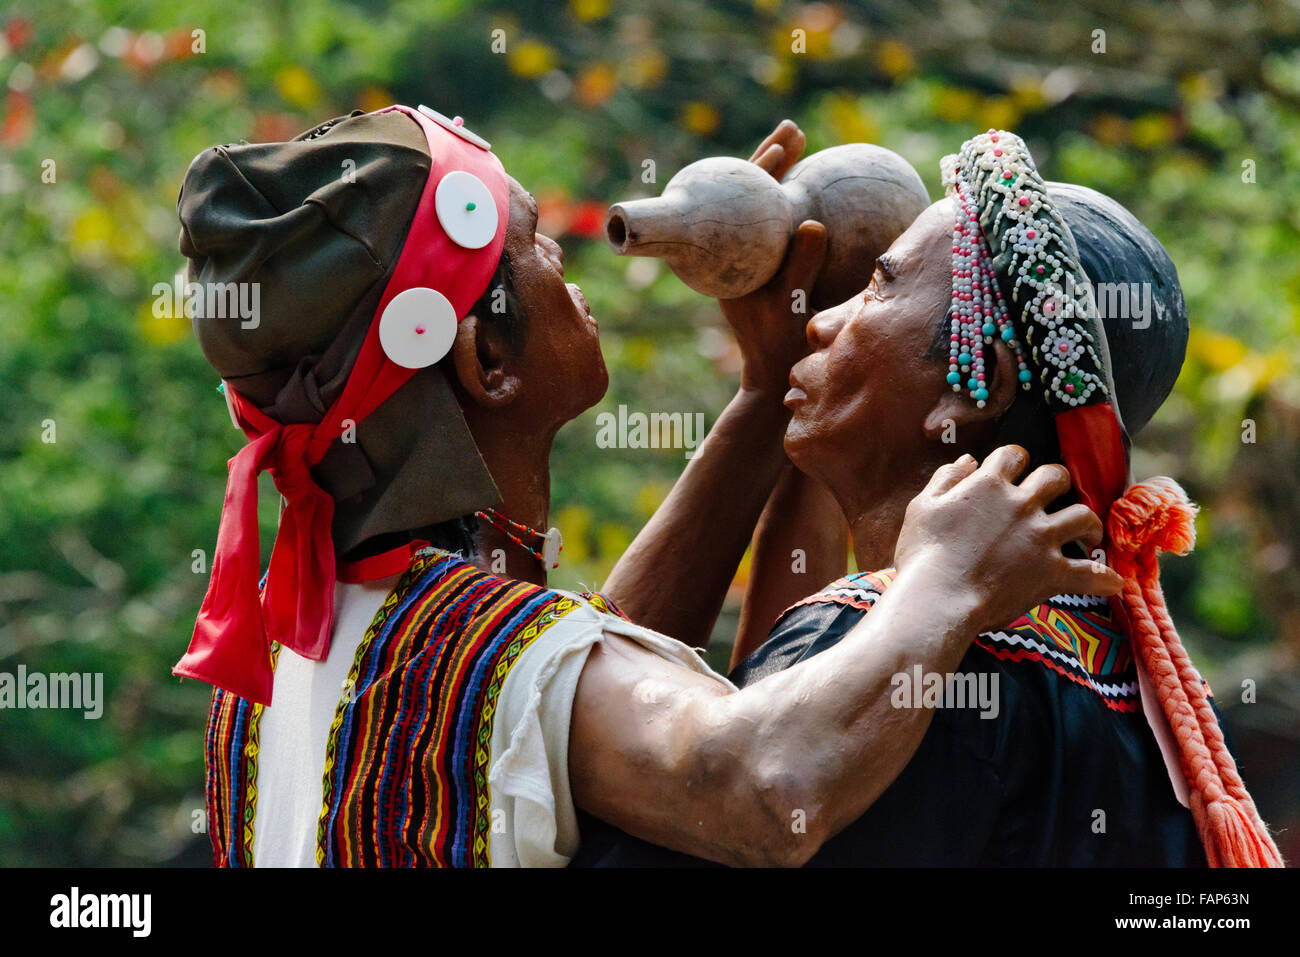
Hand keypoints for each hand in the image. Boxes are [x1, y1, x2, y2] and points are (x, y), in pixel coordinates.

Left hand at [719, 121, 826, 396]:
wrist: (774, 378)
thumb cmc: (781, 349)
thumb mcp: (791, 310)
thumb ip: (800, 269)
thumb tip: (812, 224)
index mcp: (730, 261)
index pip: (741, 205)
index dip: (760, 172)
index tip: (780, 147)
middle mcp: (736, 255)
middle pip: (749, 197)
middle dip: (770, 161)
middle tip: (793, 129)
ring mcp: (750, 259)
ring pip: (764, 208)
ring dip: (782, 177)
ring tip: (800, 142)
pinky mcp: (766, 267)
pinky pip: (780, 227)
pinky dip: (795, 205)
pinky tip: (819, 191)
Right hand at [893, 446, 1123, 634]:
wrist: (937, 598)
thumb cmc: (922, 554)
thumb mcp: (922, 506)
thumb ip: (946, 478)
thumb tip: (968, 460)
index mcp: (989, 485)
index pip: (1013, 456)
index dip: (1014, 461)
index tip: (1012, 472)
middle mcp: (1021, 504)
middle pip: (1055, 477)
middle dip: (1057, 482)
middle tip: (1054, 495)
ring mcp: (1041, 538)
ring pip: (1083, 515)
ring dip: (1088, 522)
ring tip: (1089, 532)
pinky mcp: (1052, 572)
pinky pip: (1090, 574)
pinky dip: (1104, 579)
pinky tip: (1112, 582)